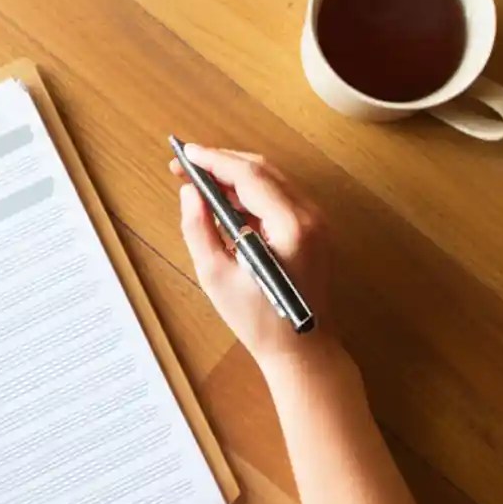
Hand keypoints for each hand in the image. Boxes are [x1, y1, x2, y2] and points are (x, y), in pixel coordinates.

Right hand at [171, 145, 331, 361]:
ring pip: (272, 180)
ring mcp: (316, 222)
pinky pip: (279, 198)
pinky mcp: (314, 230)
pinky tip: (226, 202)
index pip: (249, 175)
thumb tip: (190, 192)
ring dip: (235, 176)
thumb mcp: (216, 276)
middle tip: (186, 167)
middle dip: (222, 163)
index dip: (214, 160)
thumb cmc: (259, 321)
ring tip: (200, 183)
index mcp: (290, 226)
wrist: (302, 350)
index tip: (186, 153)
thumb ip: (199, 228)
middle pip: (262, 170)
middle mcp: (310, 216)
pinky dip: (251, 193)